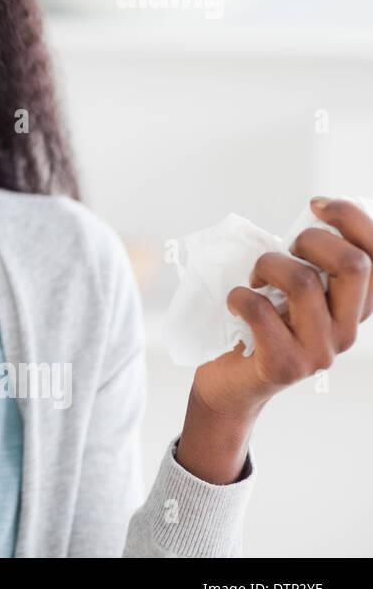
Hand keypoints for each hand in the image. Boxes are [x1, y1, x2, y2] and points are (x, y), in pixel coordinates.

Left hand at [193, 197, 372, 419]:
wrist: (231, 383)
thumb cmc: (260, 325)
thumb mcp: (293, 290)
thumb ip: (310, 262)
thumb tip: (311, 215)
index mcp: (356, 306)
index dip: (353, 218)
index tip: (317, 205)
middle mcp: (347, 330)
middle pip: (354, 265)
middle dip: (312, 240)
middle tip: (285, 250)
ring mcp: (319, 352)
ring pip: (303, 283)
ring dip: (268, 265)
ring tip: (254, 279)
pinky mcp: (285, 366)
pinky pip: (261, 312)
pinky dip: (240, 296)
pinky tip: (236, 302)